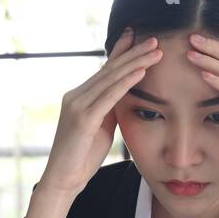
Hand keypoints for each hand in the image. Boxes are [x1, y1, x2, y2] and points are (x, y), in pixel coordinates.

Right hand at [38, 27, 161, 195]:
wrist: (63, 180)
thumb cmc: (82, 157)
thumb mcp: (101, 128)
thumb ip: (110, 110)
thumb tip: (125, 96)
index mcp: (80, 96)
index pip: (104, 69)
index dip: (121, 51)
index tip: (137, 36)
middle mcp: (76, 95)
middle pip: (110, 69)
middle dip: (134, 53)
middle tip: (154, 39)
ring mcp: (78, 105)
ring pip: (111, 78)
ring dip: (136, 63)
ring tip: (155, 52)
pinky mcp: (83, 118)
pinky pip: (109, 96)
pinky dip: (126, 83)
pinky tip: (141, 72)